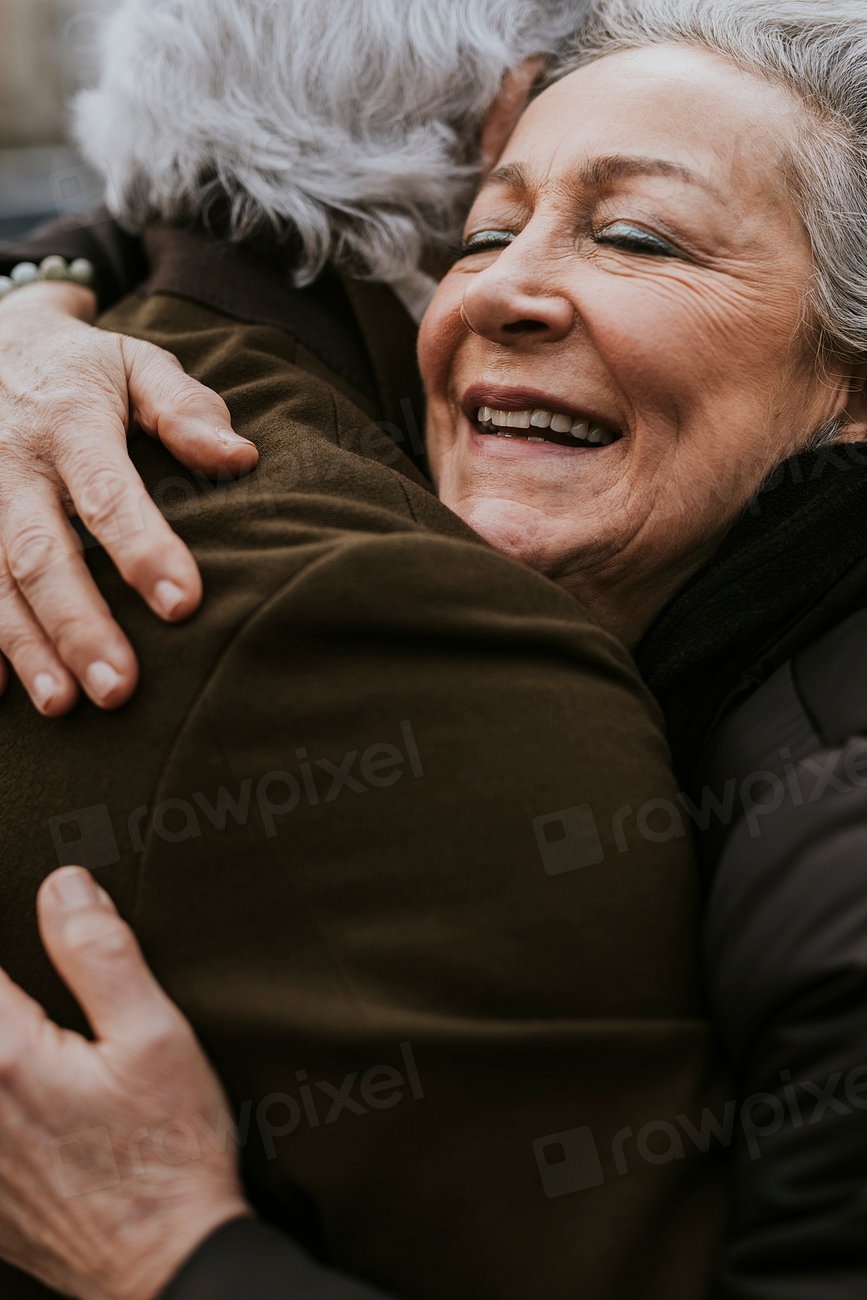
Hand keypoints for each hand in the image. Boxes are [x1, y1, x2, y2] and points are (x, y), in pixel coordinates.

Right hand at [0, 282, 257, 715]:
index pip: (108, 495)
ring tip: (64, 705)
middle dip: (78, 625)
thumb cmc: (82, 369)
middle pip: (40, 553)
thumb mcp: (135, 364)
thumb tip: (240, 457)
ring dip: (24, 647)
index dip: (144, 551)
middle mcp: (11, 463)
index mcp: (69, 422)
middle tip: (120, 689)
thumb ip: (184, 408)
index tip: (184, 605)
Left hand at [0, 867, 250, 1299]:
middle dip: (0, 1000)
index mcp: (7, 1054)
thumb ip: (101, 952)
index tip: (14, 932)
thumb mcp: (156, 1035)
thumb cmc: (170, 1153)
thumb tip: (63, 885)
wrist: (168, 1265)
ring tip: (32, 1039)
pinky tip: (29, 1095)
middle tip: (32, 1008)